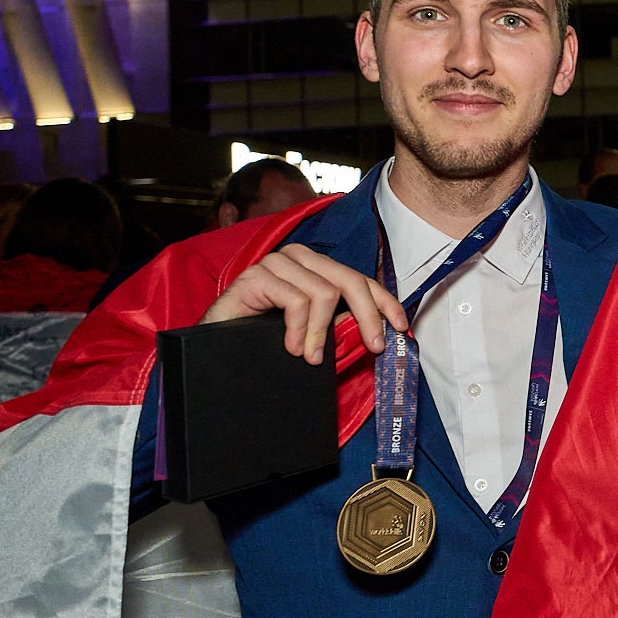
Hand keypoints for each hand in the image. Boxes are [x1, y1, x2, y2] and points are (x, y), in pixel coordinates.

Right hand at [201, 243, 408, 364]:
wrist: (216, 348)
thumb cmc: (263, 341)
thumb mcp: (312, 334)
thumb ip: (339, 326)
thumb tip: (375, 331)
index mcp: (316, 269)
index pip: (361, 279)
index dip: (385, 302)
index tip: (401, 328)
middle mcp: (299, 260)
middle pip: (350, 280)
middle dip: (368, 317)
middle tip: (373, 347)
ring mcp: (276, 264)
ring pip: (324, 292)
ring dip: (323, 332)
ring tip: (313, 357)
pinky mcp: (255, 276)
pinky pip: (295, 299)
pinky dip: (299, 328)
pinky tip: (292, 347)